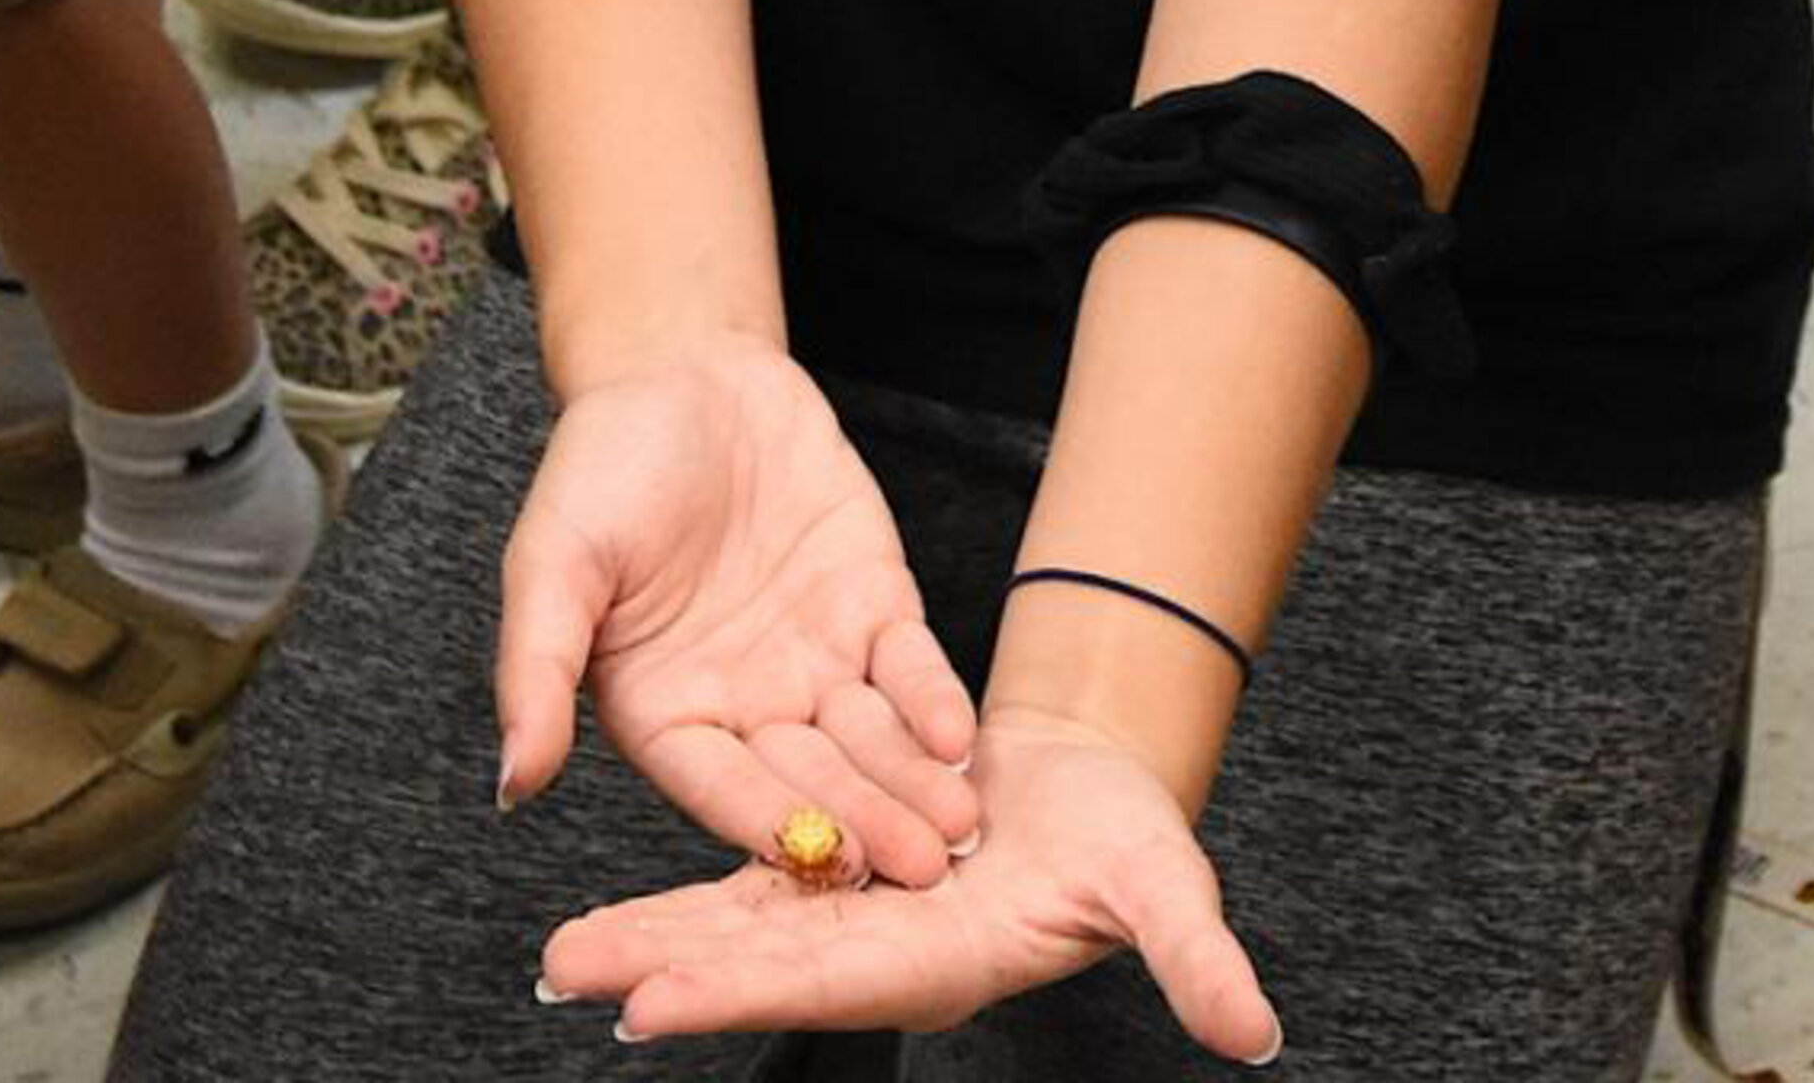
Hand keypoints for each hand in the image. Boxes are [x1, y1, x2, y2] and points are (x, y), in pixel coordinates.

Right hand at [497, 338, 979, 887]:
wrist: (682, 368)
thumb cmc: (600, 463)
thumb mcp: (552, 558)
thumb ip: (537, 668)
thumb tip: (513, 782)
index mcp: (665, 715)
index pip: (721, 788)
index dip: (770, 824)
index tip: (818, 857)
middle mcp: (747, 709)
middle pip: (812, 782)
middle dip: (865, 823)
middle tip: (918, 863)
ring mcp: (817, 664)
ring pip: (872, 744)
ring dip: (914, 784)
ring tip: (956, 818)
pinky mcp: (875, 612)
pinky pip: (911, 671)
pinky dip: (934, 703)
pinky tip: (956, 732)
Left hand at [539, 703, 1283, 1063]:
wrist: (1098, 782)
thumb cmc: (1130, 839)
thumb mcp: (1162, 883)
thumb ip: (1194, 954)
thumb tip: (1250, 1030)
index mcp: (940, 961)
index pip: (817, 978)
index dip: (732, 989)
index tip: (645, 1006)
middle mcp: (882, 947)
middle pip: (752, 959)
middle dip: (658, 967)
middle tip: (562, 974)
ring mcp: (855, 910)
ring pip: (736, 924)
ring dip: (654, 937)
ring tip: (564, 953)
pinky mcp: (839, 865)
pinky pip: (750, 883)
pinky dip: (689, 902)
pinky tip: (626, 916)